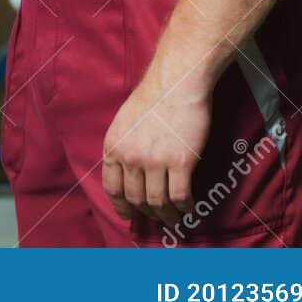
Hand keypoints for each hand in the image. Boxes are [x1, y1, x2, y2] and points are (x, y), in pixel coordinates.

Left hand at [101, 61, 210, 229]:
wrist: (177, 82)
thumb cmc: (153, 96)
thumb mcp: (124, 121)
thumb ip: (123, 145)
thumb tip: (127, 170)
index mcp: (113, 146)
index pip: (112, 187)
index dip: (120, 205)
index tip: (128, 214)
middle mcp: (130, 157)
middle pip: (136, 198)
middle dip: (146, 212)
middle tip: (156, 217)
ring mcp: (155, 161)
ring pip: (158, 202)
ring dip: (166, 216)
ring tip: (173, 219)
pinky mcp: (181, 162)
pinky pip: (180, 197)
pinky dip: (185, 208)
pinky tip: (189, 210)